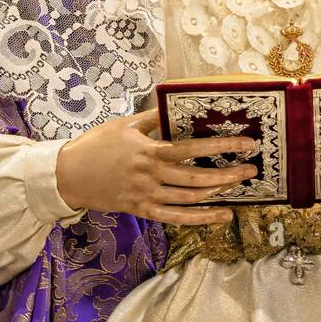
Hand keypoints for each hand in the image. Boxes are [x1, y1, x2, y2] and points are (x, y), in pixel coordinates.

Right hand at [56, 107, 257, 223]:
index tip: (245, 143)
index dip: (220, 147)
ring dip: (217, 195)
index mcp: (149, 151)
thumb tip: (176, 104)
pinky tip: (219, 215)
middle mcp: (151, 176)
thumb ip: (153, 117)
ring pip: (189, 199)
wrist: (68, 176)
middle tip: (251, 170)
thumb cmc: (96, 145)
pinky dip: (199, 218)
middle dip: (227, 174)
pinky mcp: (142, 210)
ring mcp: (147, 196)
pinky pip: (175, 217)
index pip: (192, 149)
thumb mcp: (125, 124)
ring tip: (239, 188)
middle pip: (196, 178)